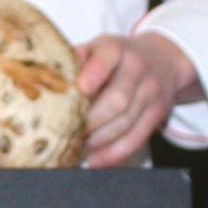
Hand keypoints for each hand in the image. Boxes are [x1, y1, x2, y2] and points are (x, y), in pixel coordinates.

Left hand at [77, 31, 199, 167]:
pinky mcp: (158, 113)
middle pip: (118, 99)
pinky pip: (137, 138)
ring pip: (127, 122)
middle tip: (70, 132)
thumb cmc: (116, 57)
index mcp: (116, 49)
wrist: (162, 59)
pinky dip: (114, 153)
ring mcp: (150, 92)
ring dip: (100, 140)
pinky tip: (96, 159)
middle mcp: (137, 69)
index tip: (81, 89)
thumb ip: (73, 60)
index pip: (107, 58)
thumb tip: (45, 78)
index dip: (94, 74)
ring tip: (78, 147)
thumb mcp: (96, 48)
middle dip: (92, 120)